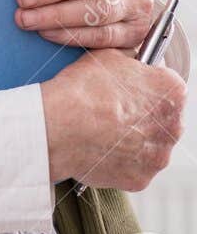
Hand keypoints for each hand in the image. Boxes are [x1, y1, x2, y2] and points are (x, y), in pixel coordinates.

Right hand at [40, 48, 184, 188]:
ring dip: (131, 139)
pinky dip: (118, 160)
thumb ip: (130, 61)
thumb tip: (131, 62)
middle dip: (141, 115)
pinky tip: (98, 148)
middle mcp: (174, 126)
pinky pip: (132, 167)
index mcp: (172, 92)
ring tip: (101, 131)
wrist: (60, 126)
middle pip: (161, 119)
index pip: (166, 85)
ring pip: (148, 146)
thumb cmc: (82, 91)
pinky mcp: (140, 178)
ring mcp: (158, 156)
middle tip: (112, 110)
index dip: (144, 84)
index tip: (129, 87)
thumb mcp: (108, 56)